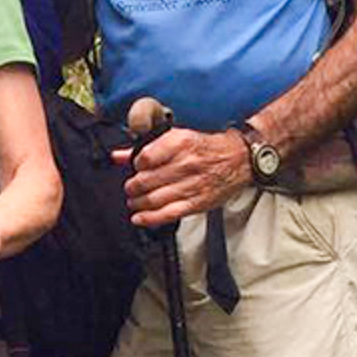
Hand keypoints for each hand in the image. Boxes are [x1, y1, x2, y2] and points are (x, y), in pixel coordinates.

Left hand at [112, 128, 249, 227]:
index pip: (145, 158)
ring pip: (154, 198)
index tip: (136, 168)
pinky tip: (139, 218)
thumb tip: (118, 156)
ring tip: (134, 201)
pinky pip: (168, 213)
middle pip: (146, 180)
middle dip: (133, 186)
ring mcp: (192, 185)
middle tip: (131, 188)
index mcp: (180, 143)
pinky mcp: (197, 202)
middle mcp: (186, 164)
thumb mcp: (176, 139)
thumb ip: (145, 148)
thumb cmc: (205, 148)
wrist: (238, 159)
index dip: (135, 165)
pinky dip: (149, 218)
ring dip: (138, 202)